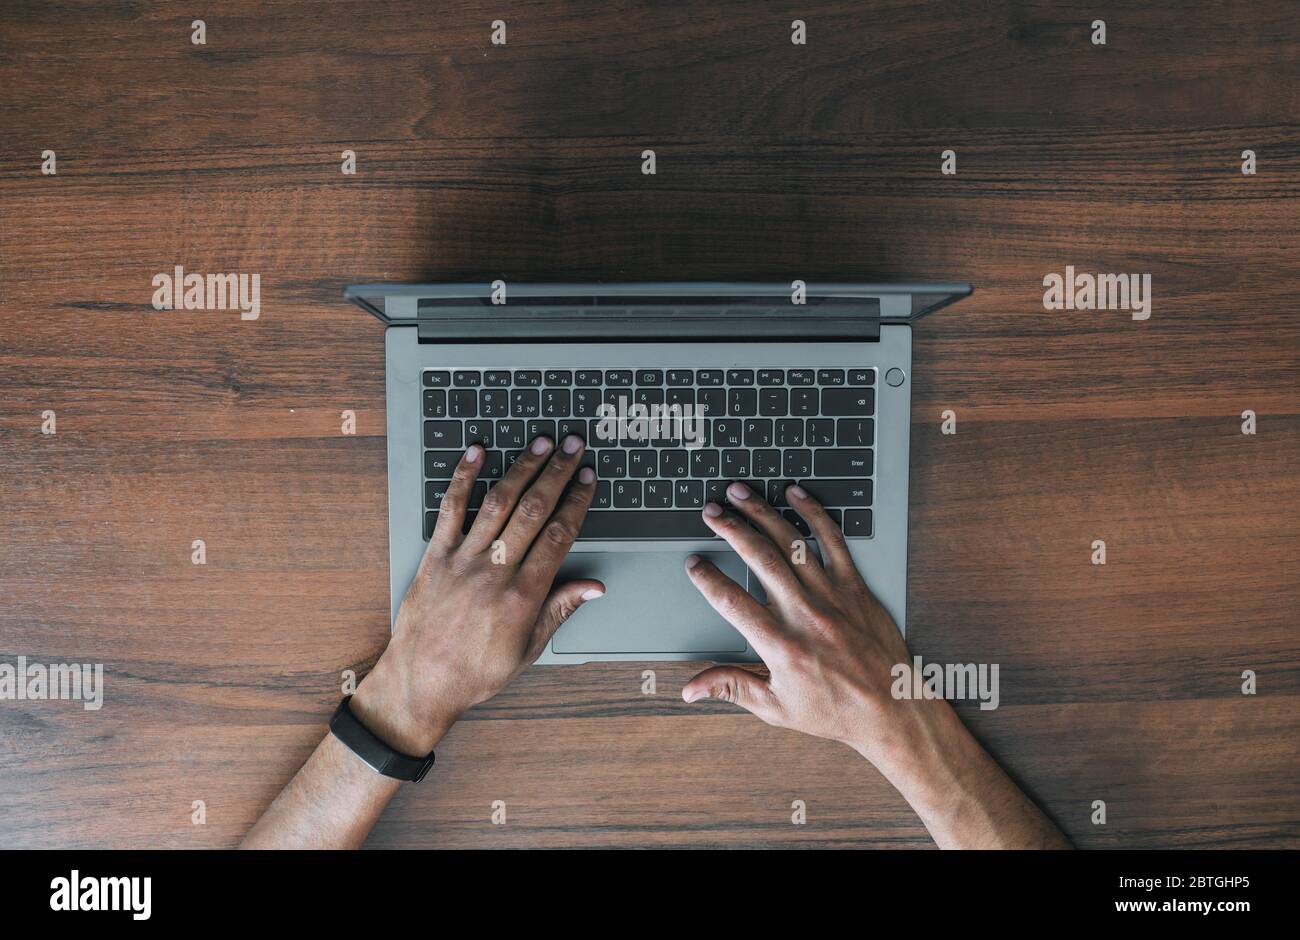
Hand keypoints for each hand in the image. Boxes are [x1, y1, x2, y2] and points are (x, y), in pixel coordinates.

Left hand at [352, 436, 602, 754]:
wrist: (421, 684)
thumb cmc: (476, 673)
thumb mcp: (529, 649)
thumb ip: (561, 610)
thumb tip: (595, 587)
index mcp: (524, 595)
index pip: (559, 535)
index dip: (577, 501)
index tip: (588, 478)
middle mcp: (495, 571)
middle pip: (534, 510)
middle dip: (556, 473)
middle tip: (571, 445)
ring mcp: (463, 560)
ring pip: (498, 503)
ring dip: (521, 468)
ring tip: (539, 443)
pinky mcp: (435, 557)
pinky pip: (449, 510)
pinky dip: (462, 478)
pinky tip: (475, 453)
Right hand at [681, 482, 930, 767]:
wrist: (892, 709)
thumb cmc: (835, 710)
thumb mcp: (776, 707)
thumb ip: (730, 687)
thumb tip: (691, 688)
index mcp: (781, 645)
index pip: (732, 601)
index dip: (707, 578)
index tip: (693, 562)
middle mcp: (805, 615)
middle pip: (760, 558)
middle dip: (730, 529)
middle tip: (711, 512)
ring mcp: (832, 596)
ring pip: (792, 542)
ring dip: (763, 513)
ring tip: (741, 494)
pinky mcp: (855, 587)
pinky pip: (833, 541)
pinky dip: (814, 514)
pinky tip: (796, 495)